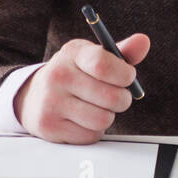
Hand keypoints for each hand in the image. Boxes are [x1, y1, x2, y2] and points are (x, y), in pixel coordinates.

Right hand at [15, 34, 149, 142]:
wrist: (33, 97)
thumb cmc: (73, 74)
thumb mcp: (93, 58)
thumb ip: (121, 52)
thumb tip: (143, 41)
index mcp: (73, 53)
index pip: (102, 64)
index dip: (124, 74)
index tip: (128, 77)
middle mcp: (58, 75)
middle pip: (111, 97)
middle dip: (122, 99)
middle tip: (116, 96)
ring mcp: (51, 102)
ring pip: (103, 119)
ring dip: (107, 116)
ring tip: (97, 107)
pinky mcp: (49, 126)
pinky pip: (90, 136)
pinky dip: (93, 131)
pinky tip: (83, 119)